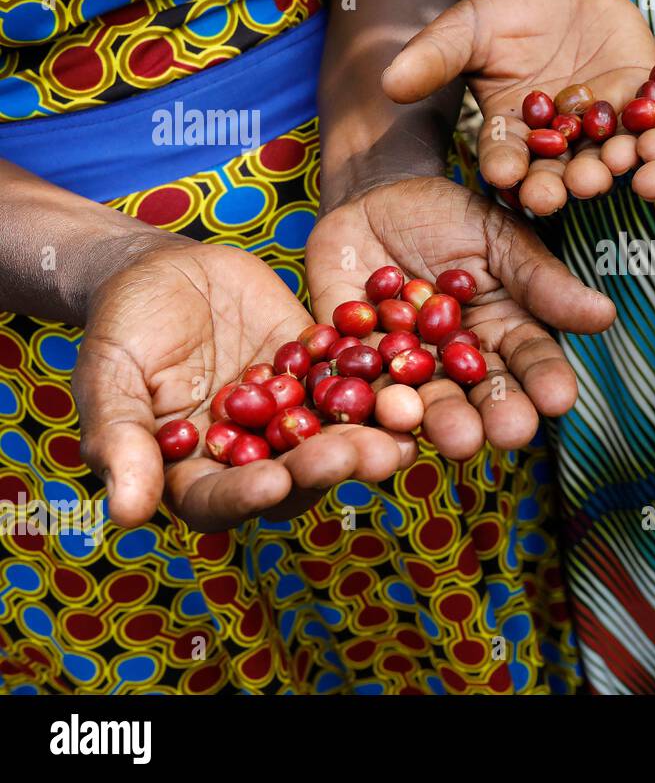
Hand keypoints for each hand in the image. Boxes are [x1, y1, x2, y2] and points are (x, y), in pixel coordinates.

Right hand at [73, 240, 416, 531]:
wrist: (167, 269)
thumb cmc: (122, 326)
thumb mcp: (109, 376)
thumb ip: (120, 439)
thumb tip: (128, 513)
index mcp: (197, 473)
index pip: (221, 499)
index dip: (246, 496)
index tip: (272, 485)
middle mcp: (255, 456)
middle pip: (296, 476)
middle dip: (330, 466)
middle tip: (365, 456)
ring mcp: (296, 418)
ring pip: (338, 436)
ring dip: (373, 437)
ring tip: (402, 431)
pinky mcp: (326, 376)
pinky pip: (360, 384)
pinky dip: (387, 386)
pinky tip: (416, 380)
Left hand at [306, 175, 615, 457]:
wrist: (374, 198)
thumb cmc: (450, 218)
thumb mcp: (501, 238)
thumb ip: (541, 280)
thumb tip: (604, 315)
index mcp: (503, 335)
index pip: (530, 365)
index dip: (545, 382)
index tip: (559, 399)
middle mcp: (456, 363)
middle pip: (477, 396)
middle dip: (492, 415)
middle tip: (507, 433)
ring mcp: (402, 366)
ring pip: (421, 400)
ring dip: (434, 419)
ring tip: (450, 434)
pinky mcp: (347, 359)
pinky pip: (353, 381)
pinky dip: (364, 397)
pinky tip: (378, 411)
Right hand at [381, 0, 654, 214]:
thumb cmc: (509, 12)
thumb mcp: (469, 27)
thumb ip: (436, 55)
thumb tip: (390, 82)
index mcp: (513, 135)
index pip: (505, 158)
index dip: (505, 167)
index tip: (504, 175)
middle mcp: (559, 145)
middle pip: (559, 171)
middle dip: (558, 182)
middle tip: (557, 194)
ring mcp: (604, 130)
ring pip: (608, 154)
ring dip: (610, 164)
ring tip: (609, 168)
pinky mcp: (645, 108)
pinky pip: (654, 125)